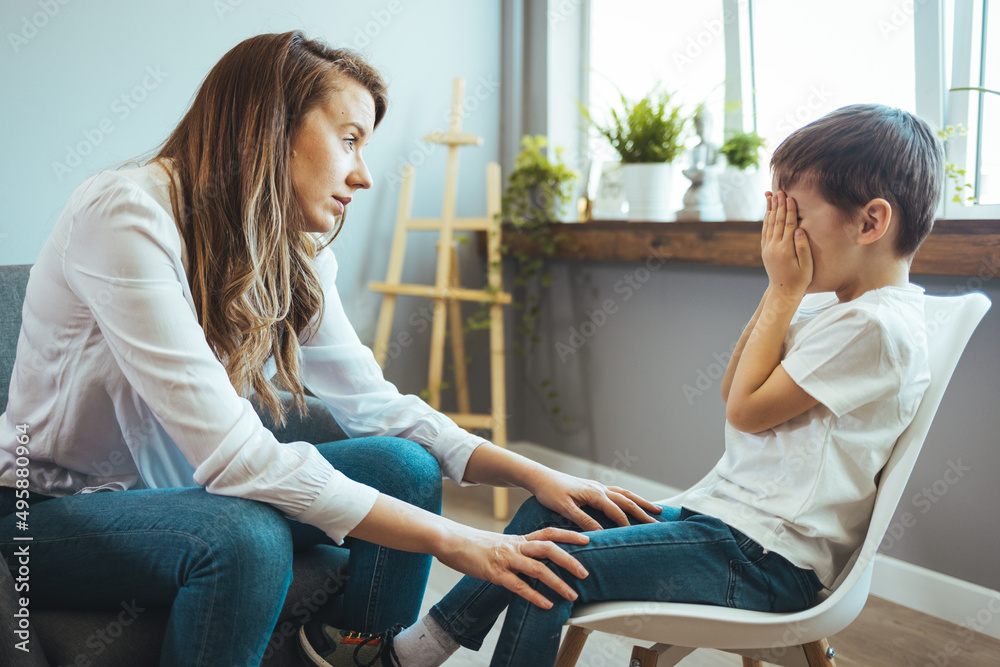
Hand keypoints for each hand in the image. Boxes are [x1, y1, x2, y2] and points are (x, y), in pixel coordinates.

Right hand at [437, 524, 590, 608]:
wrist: (450, 540)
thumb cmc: (474, 544)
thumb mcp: (500, 542)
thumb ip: (517, 548)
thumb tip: (532, 558)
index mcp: (518, 538)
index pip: (549, 533)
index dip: (569, 534)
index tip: (588, 538)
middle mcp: (515, 546)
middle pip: (549, 549)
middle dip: (570, 560)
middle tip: (585, 572)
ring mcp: (506, 559)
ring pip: (538, 568)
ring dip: (558, 582)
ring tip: (571, 594)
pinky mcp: (495, 573)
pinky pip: (519, 586)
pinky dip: (535, 596)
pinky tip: (546, 604)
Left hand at [528, 468, 662, 530]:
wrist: (540, 477)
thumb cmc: (550, 492)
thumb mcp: (564, 508)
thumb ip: (583, 520)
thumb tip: (600, 533)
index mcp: (594, 494)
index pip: (617, 512)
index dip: (628, 524)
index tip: (638, 537)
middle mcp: (599, 488)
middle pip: (627, 500)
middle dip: (644, 511)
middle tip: (660, 522)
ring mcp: (598, 486)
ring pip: (625, 494)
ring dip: (641, 502)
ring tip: (656, 509)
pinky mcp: (594, 487)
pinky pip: (617, 492)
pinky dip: (629, 497)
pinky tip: (632, 502)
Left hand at [761, 191, 811, 295]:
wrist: (783, 291)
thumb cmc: (800, 279)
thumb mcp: (806, 266)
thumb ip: (803, 247)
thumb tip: (799, 230)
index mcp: (785, 250)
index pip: (788, 225)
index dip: (789, 210)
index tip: (789, 197)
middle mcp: (774, 247)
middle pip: (777, 221)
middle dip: (779, 205)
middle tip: (780, 191)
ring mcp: (768, 248)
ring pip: (769, 225)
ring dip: (771, 209)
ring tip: (771, 196)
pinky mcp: (765, 250)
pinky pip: (765, 232)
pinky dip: (766, 220)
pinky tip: (768, 212)